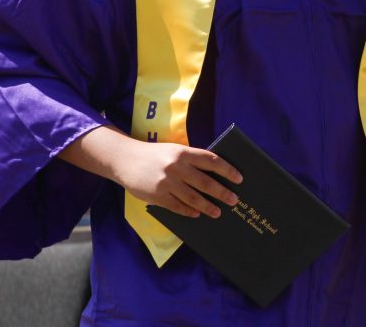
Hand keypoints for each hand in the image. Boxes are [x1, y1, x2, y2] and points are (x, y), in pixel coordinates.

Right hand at [114, 139, 242, 218]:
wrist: (125, 159)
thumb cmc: (155, 155)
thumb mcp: (175, 151)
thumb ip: (192, 160)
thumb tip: (215, 174)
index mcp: (184, 152)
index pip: (211, 161)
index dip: (227, 170)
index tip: (239, 179)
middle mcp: (176, 167)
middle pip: (205, 182)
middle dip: (222, 192)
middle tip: (234, 200)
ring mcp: (166, 182)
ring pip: (193, 197)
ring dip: (208, 206)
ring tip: (218, 212)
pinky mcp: (157, 196)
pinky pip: (177, 206)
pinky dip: (188, 211)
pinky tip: (197, 214)